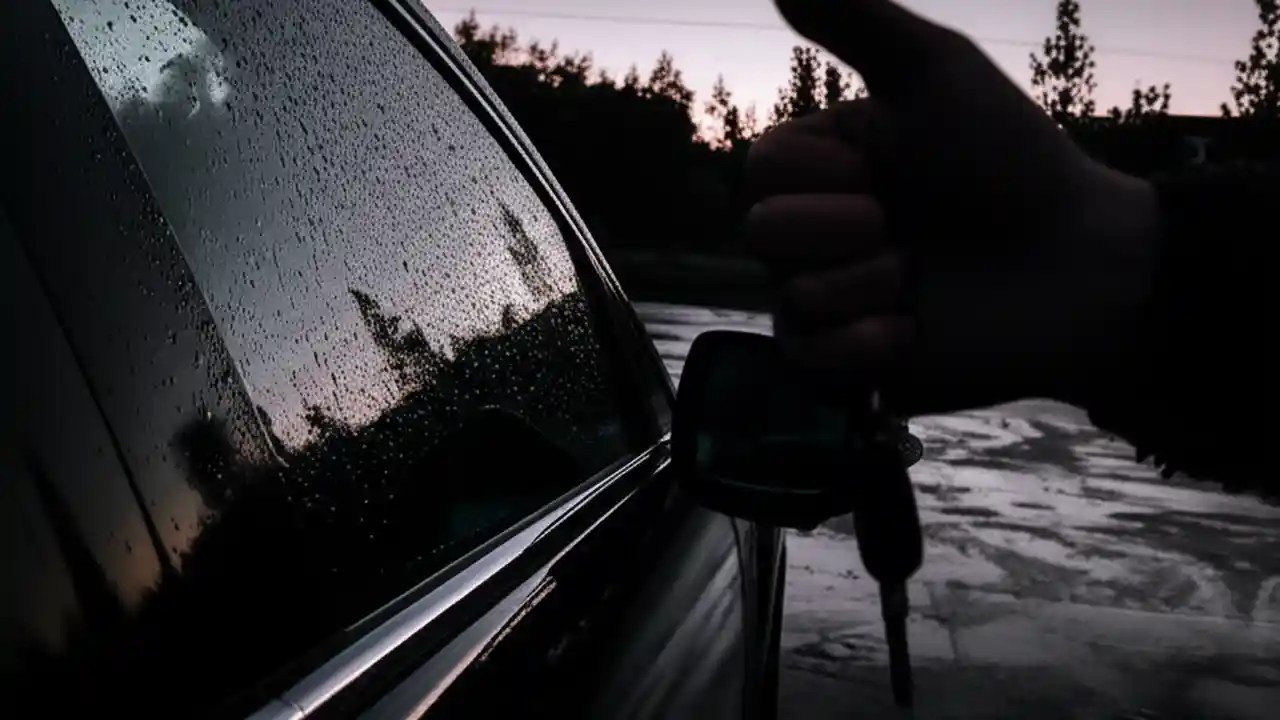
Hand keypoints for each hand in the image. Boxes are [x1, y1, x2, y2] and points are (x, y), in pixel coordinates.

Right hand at [746, 0, 1160, 414]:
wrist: (1079, 266)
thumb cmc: (1013, 164)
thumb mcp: (935, 73)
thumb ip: (856, 21)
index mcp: (831, 167)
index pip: (759, 170)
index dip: (816, 175)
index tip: (882, 167)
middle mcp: (823, 233)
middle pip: (760, 233)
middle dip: (838, 229)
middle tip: (902, 228)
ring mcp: (837, 301)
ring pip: (789, 298)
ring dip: (866, 285)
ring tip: (921, 280)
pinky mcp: (855, 363)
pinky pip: (807, 359)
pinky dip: (862, 346)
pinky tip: (913, 331)